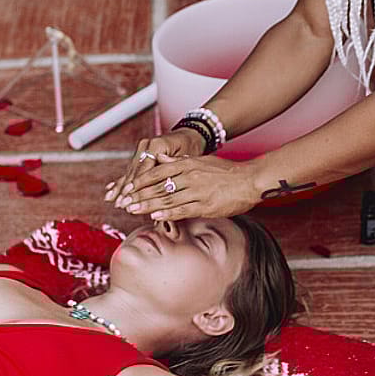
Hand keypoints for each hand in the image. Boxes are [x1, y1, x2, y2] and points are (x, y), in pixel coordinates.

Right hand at [104, 130, 203, 203]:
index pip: (145, 170)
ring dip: (121, 187)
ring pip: (131, 171)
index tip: (131, 200)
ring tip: (112, 200)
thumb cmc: (192, 149)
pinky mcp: (141, 153)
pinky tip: (111, 189)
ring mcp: (142, 148)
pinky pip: (131, 169)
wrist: (191, 135)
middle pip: (135, 171)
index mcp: (157, 145)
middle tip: (120, 204)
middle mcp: (147, 145)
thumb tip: (163, 196)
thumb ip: (171, 176)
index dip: (137, 187)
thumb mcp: (185, 162)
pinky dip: (122, 180)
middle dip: (127, 190)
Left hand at [116, 153, 262, 220]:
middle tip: (124, 202)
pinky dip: (167, 213)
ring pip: (167, 199)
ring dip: (148, 205)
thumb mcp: (202, 160)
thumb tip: (162, 158)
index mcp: (188, 164)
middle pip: (159, 186)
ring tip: (133, 210)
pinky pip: (182, 210)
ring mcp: (198, 191)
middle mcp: (191, 176)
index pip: (158, 171)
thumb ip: (180, 161)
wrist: (250, 180)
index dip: (142, 180)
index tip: (128, 187)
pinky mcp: (206, 206)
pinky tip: (155, 216)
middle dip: (139, 195)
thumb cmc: (228, 171)